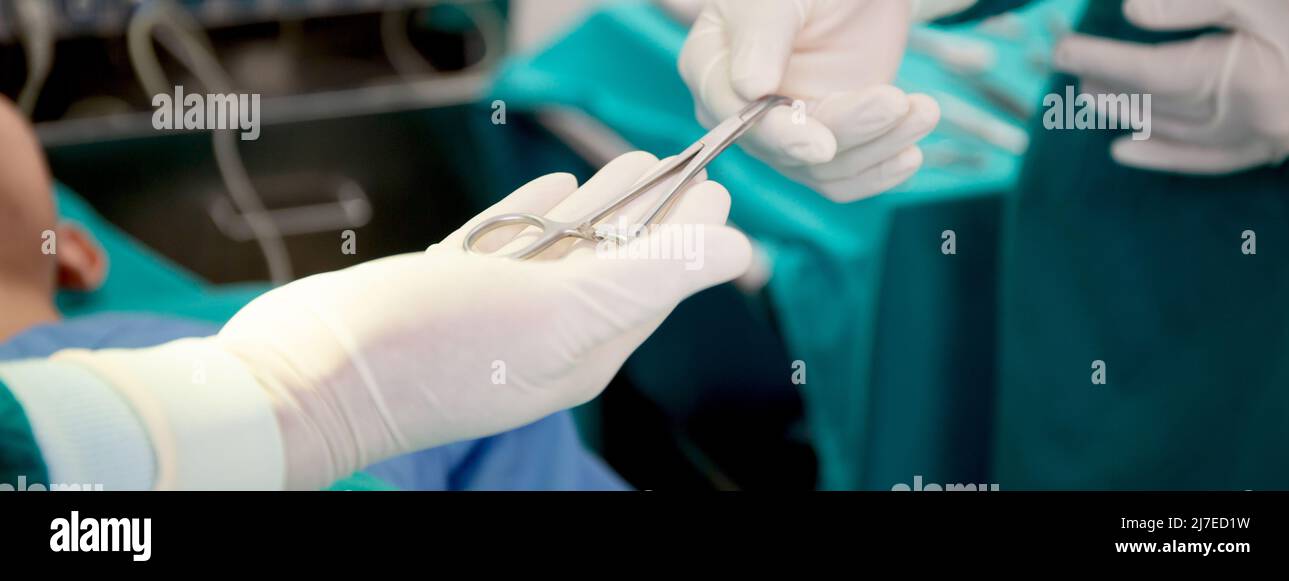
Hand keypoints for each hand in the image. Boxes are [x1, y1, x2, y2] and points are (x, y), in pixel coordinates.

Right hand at [217, 152, 751, 488]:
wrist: (309, 378)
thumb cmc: (435, 348)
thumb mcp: (560, 310)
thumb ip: (650, 278)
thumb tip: (737, 250)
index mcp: (584, 346)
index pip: (655, 282)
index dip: (689, 232)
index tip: (715, 186)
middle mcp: (545, 334)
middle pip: (612, 261)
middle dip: (647, 211)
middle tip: (675, 164)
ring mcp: (492, 314)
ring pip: (560, 249)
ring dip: (595, 206)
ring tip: (624, 165)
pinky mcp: (444, 292)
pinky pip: (505, 246)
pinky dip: (531, 216)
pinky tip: (547, 189)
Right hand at [678, 0, 939, 201]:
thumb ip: (761, 34)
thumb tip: (748, 89)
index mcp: (711, 67)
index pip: (735, 115)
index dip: (779, 135)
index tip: (821, 145)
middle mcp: (740, 112)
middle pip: (785, 149)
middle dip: (847, 131)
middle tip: (896, 103)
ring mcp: (785, 131)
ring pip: (822, 169)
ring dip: (877, 146)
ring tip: (923, 110)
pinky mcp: (827, 140)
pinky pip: (845, 176)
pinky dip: (880, 170)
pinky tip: (911, 152)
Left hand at [1054, 0, 1288, 173]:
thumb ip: (1194, 1)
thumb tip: (1129, 13)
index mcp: (1248, 82)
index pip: (1150, 72)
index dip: (1099, 58)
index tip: (1060, 46)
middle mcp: (1253, 121)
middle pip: (1157, 103)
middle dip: (1108, 83)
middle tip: (1067, 66)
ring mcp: (1269, 138)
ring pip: (1177, 130)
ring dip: (1129, 112)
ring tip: (1088, 97)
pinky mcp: (1280, 144)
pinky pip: (1210, 159)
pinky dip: (1165, 155)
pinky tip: (1127, 149)